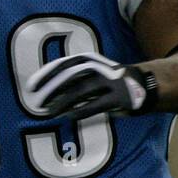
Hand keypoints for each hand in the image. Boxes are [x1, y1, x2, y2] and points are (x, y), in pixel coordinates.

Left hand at [25, 51, 152, 119]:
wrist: (147, 84)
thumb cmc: (110, 81)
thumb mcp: (92, 74)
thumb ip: (73, 80)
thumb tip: (47, 91)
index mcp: (90, 60)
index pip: (63, 64)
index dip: (45, 74)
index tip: (31, 86)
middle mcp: (99, 68)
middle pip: (70, 76)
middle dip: (51, 89)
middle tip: (37, 102)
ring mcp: (111, 82)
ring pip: (82, 90)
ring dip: (63, 102)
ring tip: (49, 112)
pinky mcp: (120, 97)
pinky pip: (97, 104)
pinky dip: (81, 110)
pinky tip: (69, 116)